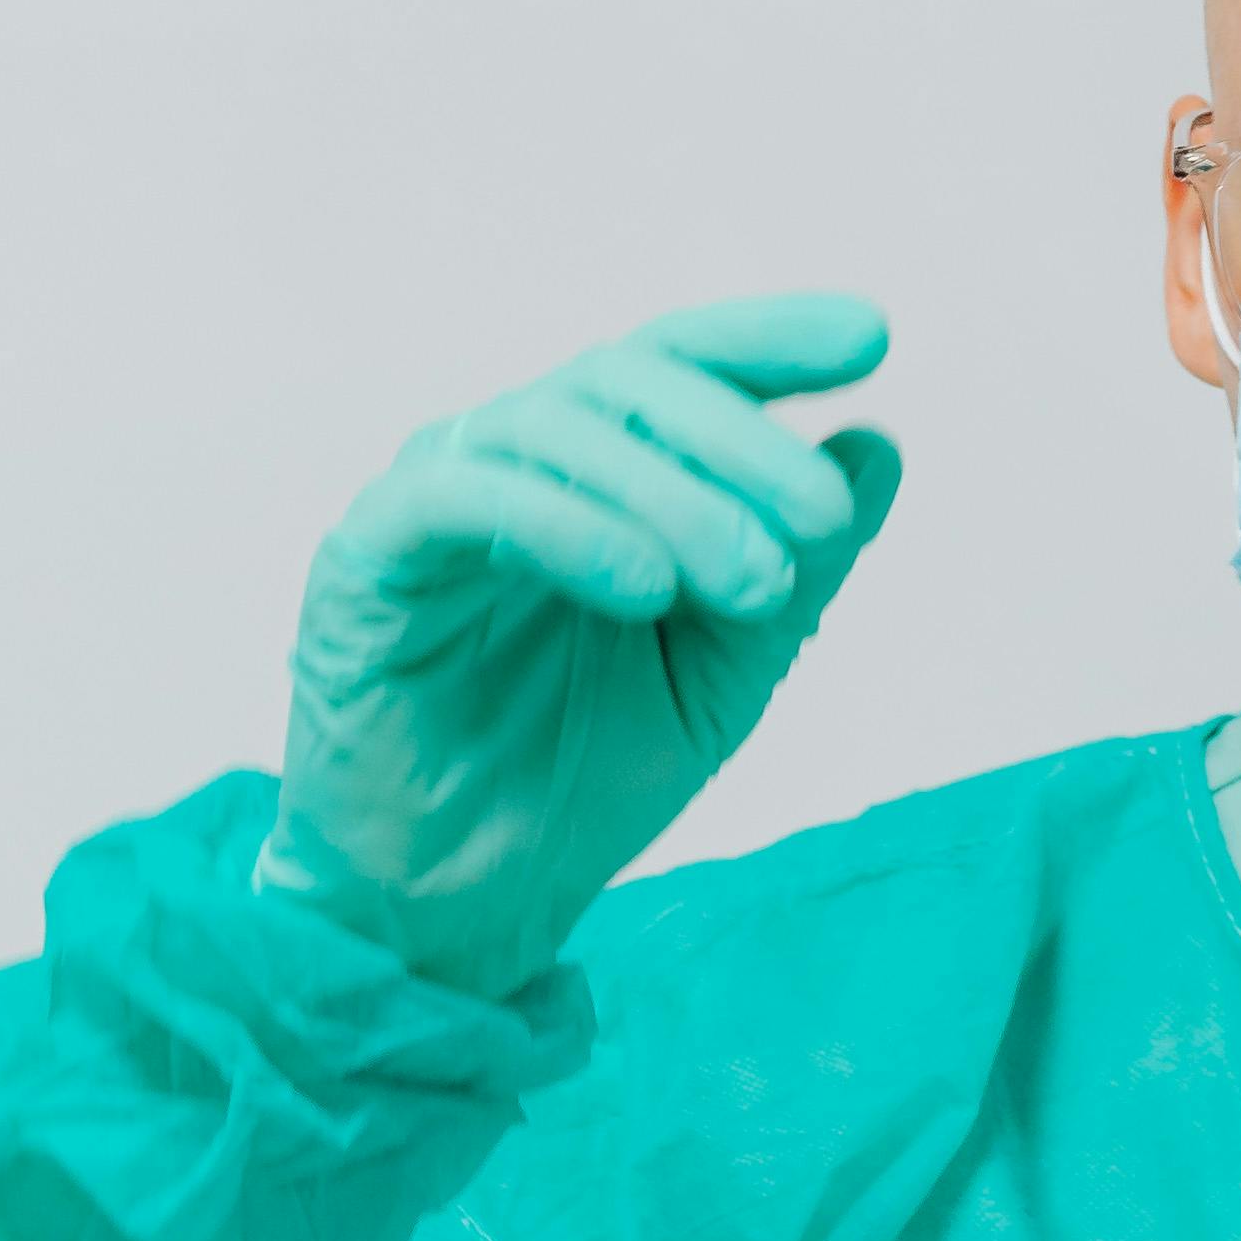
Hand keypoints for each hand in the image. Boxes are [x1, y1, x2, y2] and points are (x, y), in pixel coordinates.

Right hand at [265, 293, 898, 994]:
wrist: (462, 903)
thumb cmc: (584, 775)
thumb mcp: (727, 671)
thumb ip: (802, 569)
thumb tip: (877, 445)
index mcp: (596, 467)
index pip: (680, 361)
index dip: (769, 337)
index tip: (870, 338)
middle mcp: (512, 458)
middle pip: (627, 380)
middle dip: (741, 439)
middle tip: (821, 525)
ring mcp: (432, 496)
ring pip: (552, 428)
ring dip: (672, 494)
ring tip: (753, 583)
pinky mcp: (363, 557)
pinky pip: (457, 496)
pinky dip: (563, 525)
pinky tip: (642, 586)